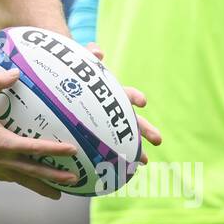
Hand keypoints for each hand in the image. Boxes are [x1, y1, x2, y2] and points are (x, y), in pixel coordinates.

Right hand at [0, 68, 82, 199]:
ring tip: (58, 194)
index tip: (73, 151)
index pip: (35, 148)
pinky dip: (25, 181)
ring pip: (24, 180)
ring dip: (42, 186)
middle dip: (55, 177)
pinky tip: (30, 181)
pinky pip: (12, 178)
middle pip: (35, 172)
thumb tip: (15, 71)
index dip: (55, 150)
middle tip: (75, 180)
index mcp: (3, 144)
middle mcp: (3, 160)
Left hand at [84, 42, 161, 162]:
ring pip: (124, 136)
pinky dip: (110, 158)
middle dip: (146, 129)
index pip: (127, 94)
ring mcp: (107, 122)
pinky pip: (104, 147)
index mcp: (111, 93)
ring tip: (143, 162)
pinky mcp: (96, 133)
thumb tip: (97, 51)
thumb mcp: (80, 63)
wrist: (64, 85)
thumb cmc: (74, 74)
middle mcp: (113, 109)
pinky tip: (113, 171)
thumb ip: (88, 55)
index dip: (134, 97)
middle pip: (134, 119)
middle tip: (158, 140)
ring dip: (135, 148)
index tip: (142, 103)